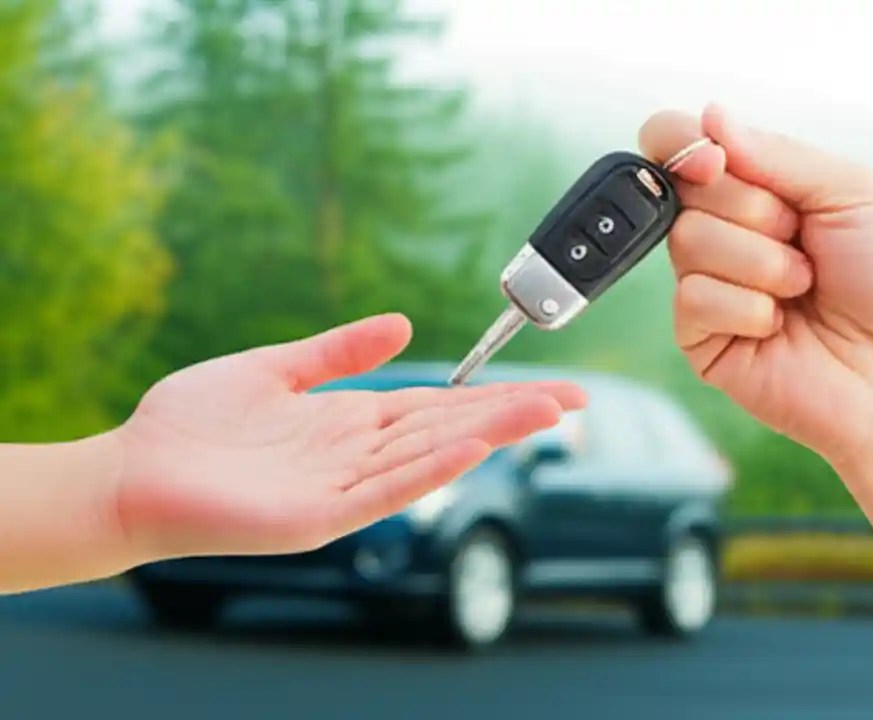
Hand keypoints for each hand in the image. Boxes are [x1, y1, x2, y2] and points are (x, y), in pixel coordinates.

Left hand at [113, 313, 584, 560]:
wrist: (129, 474)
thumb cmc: (191, 427)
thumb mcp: (273, 369)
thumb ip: (338, 351)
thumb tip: (403, 323)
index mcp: (350, 422)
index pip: (439, 404)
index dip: (494, 392)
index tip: (548, 383)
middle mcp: (356, 456)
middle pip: (449, 428)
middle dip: (512, 413)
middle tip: (574, 399)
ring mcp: (342, 489)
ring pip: (429, 456)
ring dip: (488, 435)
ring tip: (542, 413)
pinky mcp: (318, 518)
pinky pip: (383, 491)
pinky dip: (428, 470)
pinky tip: (468, 447)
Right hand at [640, 105, 872, 469]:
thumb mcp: (852, 192)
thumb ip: (779, 153)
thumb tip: (709, 118)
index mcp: (754, 189)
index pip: (679, 144)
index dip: (682, 143)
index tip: (716, 160)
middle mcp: (723, 232)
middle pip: (684, 188)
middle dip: (753, 209)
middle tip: (801, 241)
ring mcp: (708, 285)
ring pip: (687, 240)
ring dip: (761, 262)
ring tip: (801, 288)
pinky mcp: (701, 339)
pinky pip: (693, 298)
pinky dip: (747, 307)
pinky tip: (778, 326)